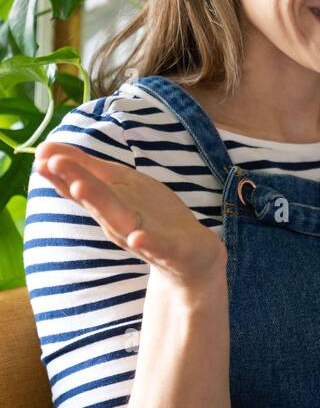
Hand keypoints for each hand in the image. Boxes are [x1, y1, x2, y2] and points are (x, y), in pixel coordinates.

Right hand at [33, 141, 226, 286]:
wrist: (193, 258)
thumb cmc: (149, 218)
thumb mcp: (117, 189)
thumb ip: (84, 171)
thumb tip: (44, 149)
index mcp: (109, 205)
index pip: (81, 188)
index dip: (61, 172)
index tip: (39, 156)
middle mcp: (120, 222)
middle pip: (96, 201)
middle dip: (75, 182)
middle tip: (51, 163)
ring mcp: (144, 237)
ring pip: (119, 221)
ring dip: (100, 204)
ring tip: (80, 186)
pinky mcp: (171, 251)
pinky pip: (158, 247)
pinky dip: (147, 242)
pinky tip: (138, 236)